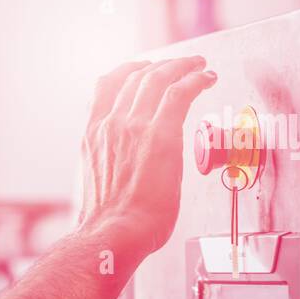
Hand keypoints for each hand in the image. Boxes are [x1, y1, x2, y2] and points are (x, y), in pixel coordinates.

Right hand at [78, 56, 216, 257]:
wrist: (112, 234)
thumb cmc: (109, 223)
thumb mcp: (97, 182)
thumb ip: (109, 165)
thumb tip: (122, 172)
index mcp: (93, 135)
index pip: (106, 86)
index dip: (128, 70)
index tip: (142, 68)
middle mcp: (110, 124)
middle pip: (135, 76)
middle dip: (162, 65)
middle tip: (181, 64)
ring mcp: (133, 127)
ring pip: (158, 78)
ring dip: (182, 66)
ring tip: (198, 66)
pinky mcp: (160, 134)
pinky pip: (180, 93)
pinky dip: (196, 79)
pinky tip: (207, 79)